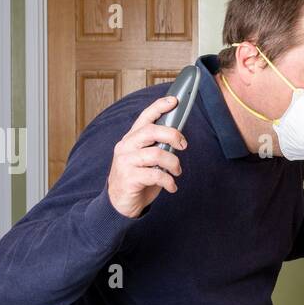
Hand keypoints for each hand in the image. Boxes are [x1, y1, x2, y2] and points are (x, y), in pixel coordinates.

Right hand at [106, 94, 186, 218]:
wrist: (119, 204)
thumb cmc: (137, 179)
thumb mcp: (147, 160)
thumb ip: (157, 148)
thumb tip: (178, 138)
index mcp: (131, 139)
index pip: (144, 117)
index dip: (159, 107)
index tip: (174, 101)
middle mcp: (126, 147)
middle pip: (151, 131)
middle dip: (172, 135)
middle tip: (183, 145)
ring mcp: (125, 162)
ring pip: (156, 154)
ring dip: (173, 163)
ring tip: (177, 172)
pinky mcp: (129, 178)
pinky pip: (156, 175)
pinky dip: (169, 181)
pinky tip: (171, 187)